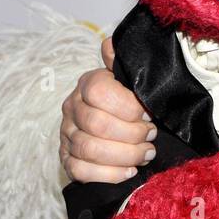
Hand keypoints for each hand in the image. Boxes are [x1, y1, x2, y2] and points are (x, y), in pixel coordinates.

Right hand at [59, 35, 156, 183]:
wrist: (115, 125)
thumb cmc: (129, 100)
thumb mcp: (130, 78)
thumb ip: (122, 62)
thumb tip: (111, 44)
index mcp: (88, 84)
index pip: (99, 92)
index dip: (127, 106)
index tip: (149, 113)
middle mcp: (72, 108)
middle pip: (96, 125)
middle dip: (131, 134)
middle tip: (152, 136)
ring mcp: (66, 135)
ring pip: (89, 150)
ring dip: (125, 155)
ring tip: (147, 154)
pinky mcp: (67, 159)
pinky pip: (80, 171)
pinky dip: (109, 174)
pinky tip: (130, 171)